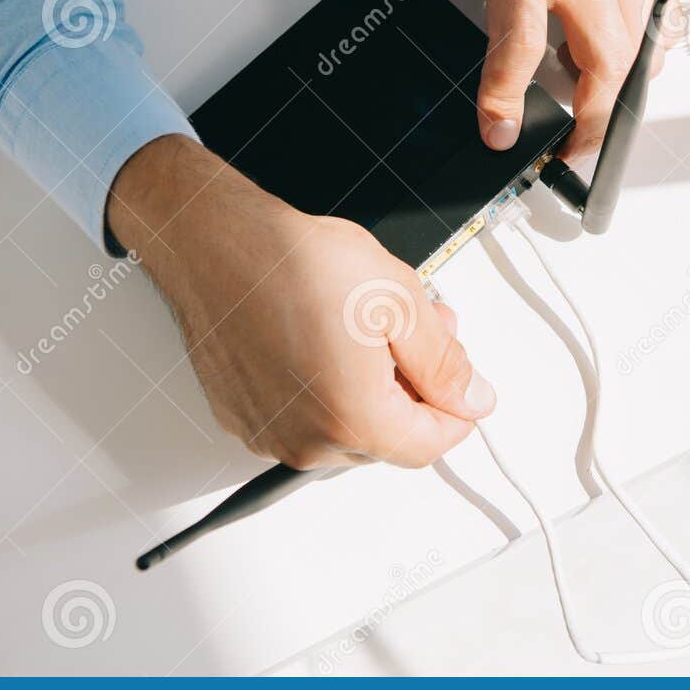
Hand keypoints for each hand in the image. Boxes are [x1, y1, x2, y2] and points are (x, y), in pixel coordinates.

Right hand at [107, 135, 493, 469]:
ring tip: (372, 327)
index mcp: (352, 421)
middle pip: (388, 439)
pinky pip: (305, 417)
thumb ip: (444, 363)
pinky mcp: (244, 417)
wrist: (217, 243)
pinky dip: (326, 388)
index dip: (456, 410)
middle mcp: (306, 442)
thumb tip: (472, 398)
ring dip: (371, 389)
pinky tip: (328, 339)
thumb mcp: (399, 301)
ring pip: (346, 429)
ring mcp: (270, 433)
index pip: (430, 445)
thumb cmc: (292, 263)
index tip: (461, 380)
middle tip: (421, 333)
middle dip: (414, 390)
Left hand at [325, 0, 668, 157]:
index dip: (505, 99)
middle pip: (599, 70)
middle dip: (585, 124)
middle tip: (565, 152)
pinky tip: (631, 61)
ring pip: (636, 53)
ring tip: (593, 117)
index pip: (517, 46)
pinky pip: (660, 20)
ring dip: (616, 96)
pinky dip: (651, 50)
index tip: (497, 132)